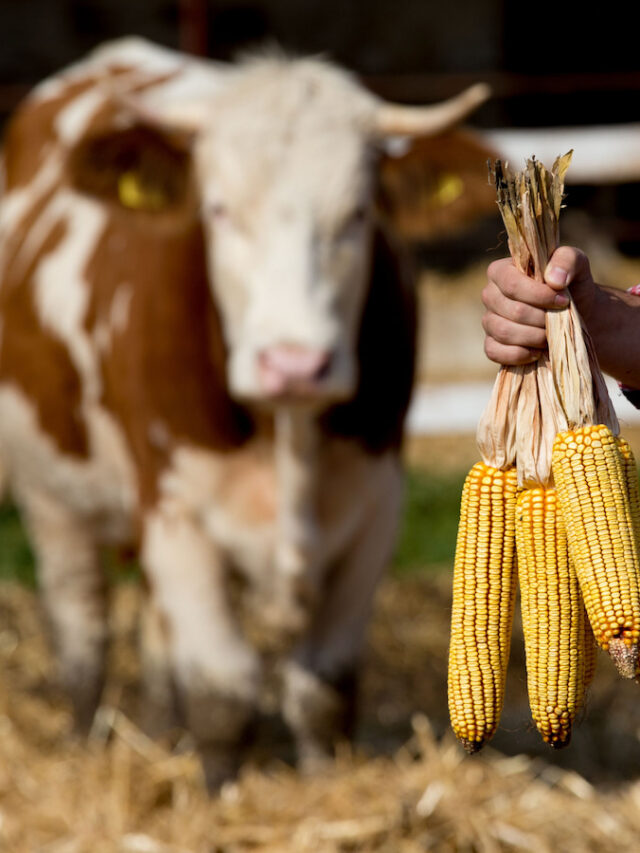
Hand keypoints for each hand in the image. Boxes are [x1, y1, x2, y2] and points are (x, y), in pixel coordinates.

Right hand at [482, 247, 596, 364]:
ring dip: (534, 337)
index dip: (538, 295)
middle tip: (559, 319)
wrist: (578, 317)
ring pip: (504, 332)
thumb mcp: (577, 266)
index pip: (511, 284)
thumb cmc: (573, 288)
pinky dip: (519, 354)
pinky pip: (494, 352)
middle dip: (541, 318)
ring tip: (550, 334)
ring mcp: (489, 321)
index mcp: (502, 271)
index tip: (563, 300)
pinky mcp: (492, 345)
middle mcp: (490, 295)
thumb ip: (567, 260)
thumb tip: (554, 279)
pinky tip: (537, 351)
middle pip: (511, 311)